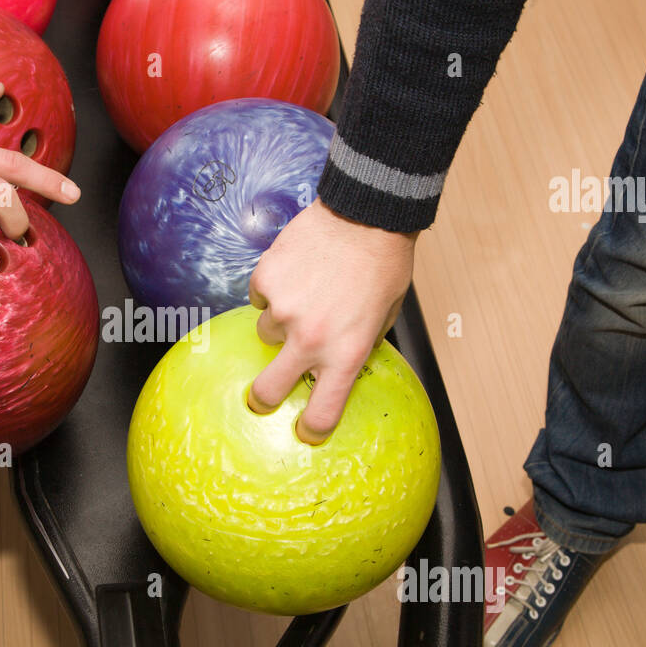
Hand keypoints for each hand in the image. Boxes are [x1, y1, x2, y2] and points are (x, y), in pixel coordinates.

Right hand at [248, 199, 417, 444]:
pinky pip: (260, 295)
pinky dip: (273, 288)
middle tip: (261, 399)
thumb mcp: (385, 316)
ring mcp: (283, 309)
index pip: (322, 412)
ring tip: (305, 294)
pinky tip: (296, 270)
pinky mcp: (266, 279)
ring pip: (266, 332)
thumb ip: (360, 345)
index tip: (306, 432)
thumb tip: (340, 362)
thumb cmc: (385, 264)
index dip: (311, 429)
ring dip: (280, 322)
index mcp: (346, 353)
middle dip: (262, 400)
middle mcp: (310, 339)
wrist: (367, 214)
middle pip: (268, 391)